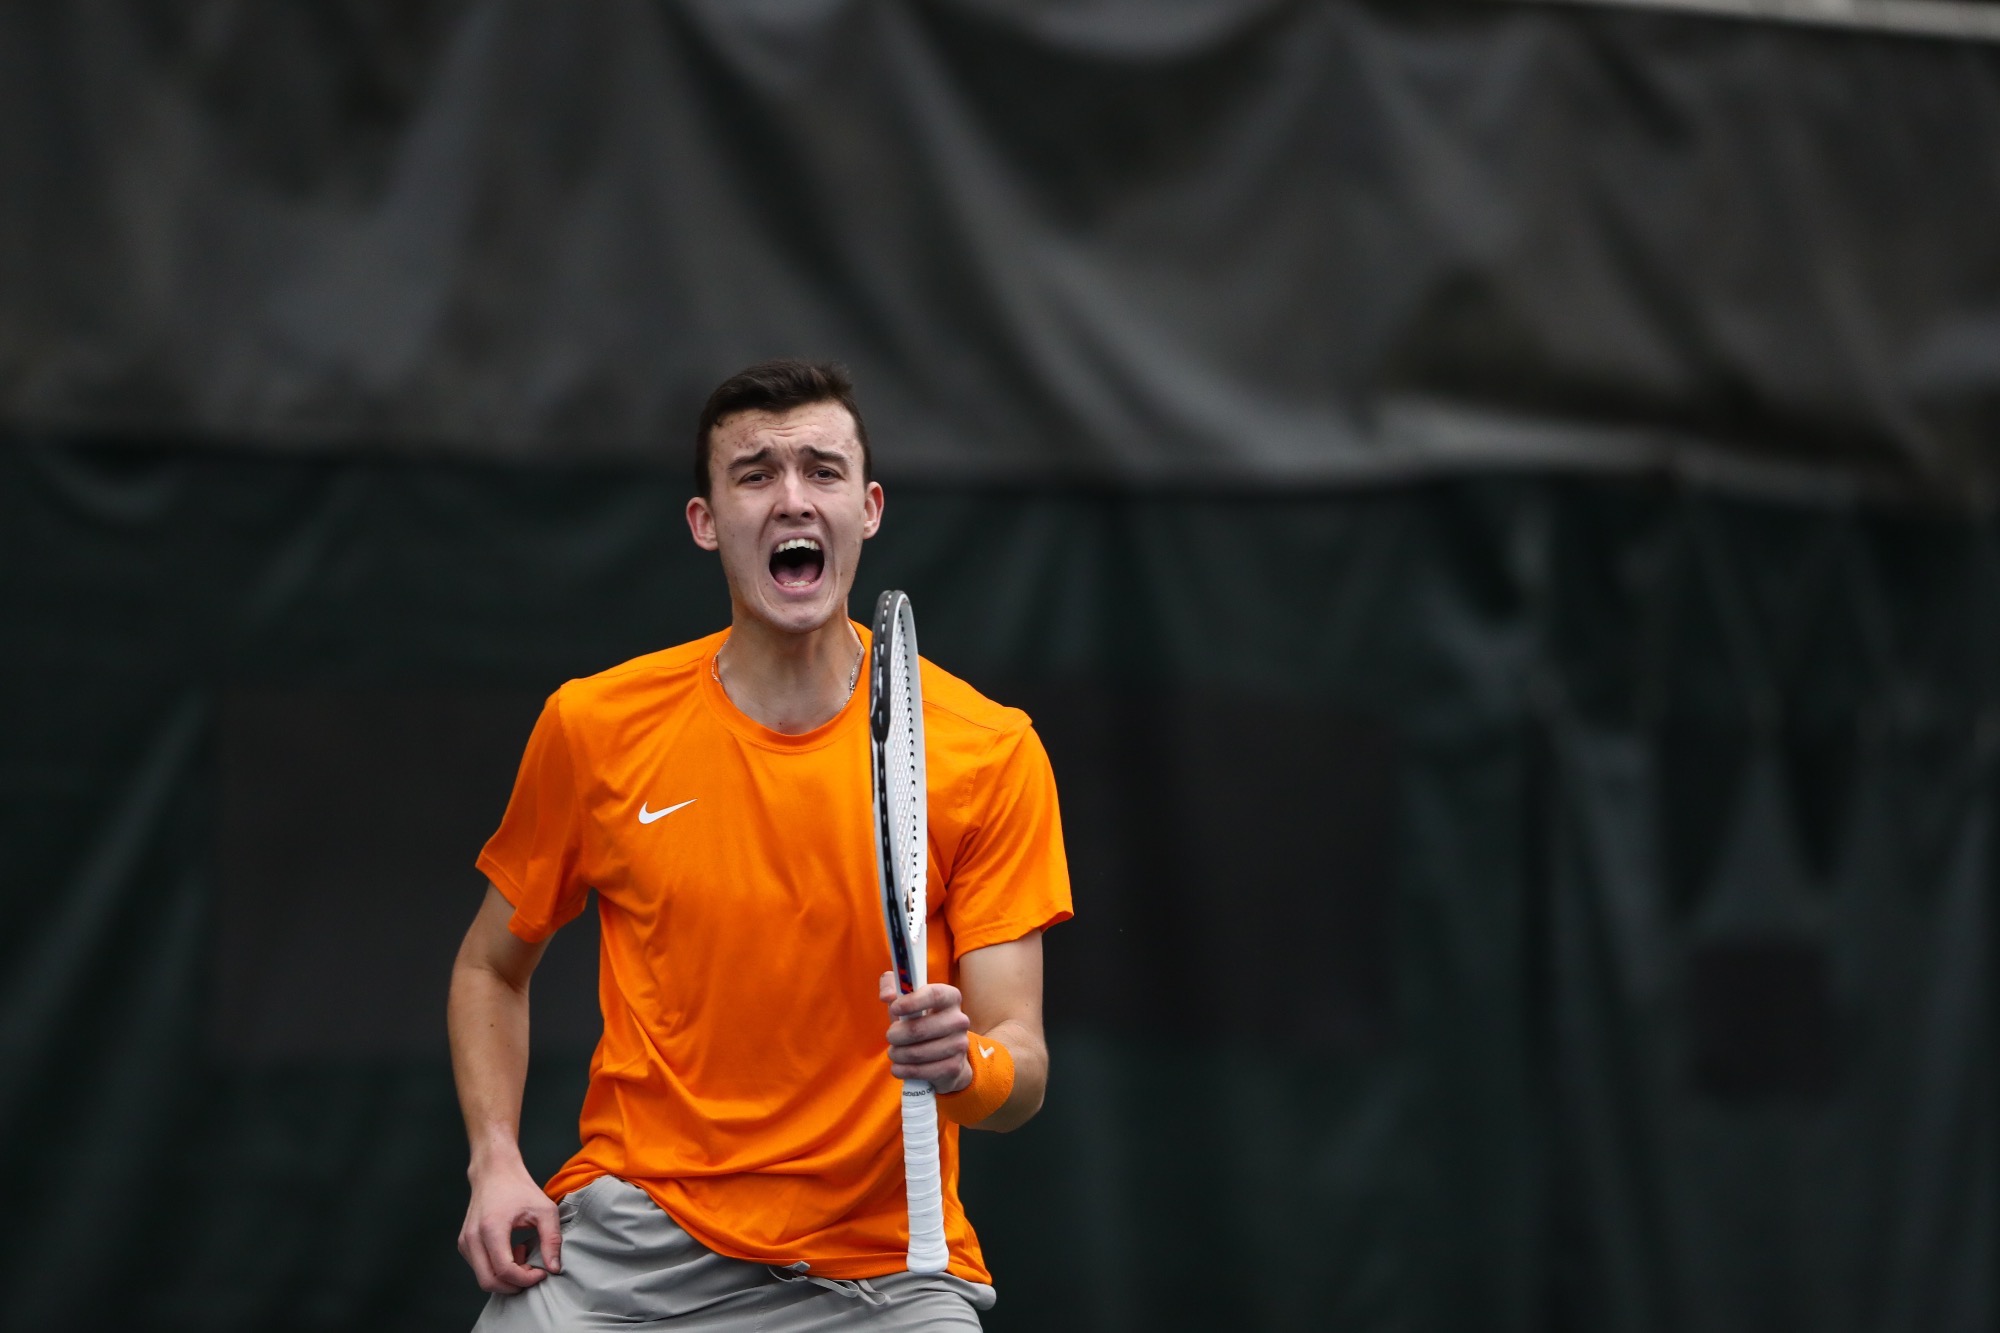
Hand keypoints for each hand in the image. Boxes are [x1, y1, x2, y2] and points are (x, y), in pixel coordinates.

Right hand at [458, 1154, 561, 1293]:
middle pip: (488, 1282)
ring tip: (522, 1253)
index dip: (525, 1279)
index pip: (504, 1270)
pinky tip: (511, 1251)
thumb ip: (552, 1239)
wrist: (494, 1172)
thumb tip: (553, 1268)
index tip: (541, 1273)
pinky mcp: (464, 1243)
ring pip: (483, 1278)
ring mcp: (465, 1241)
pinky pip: (479, 1268)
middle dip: (514, 1284)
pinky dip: (496, 1269)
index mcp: (492, 1228)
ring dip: (505, 1277)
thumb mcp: (544, 1209)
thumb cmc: (519, 1188)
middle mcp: (473, 1237)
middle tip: (532, 1270)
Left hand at [879, 971, 972, 1092]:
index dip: (912, 1001)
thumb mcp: (906, 998)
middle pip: (920, 1029)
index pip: (934, 995)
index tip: (894, 1007)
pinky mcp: (954, 1067)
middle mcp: (959, 1020)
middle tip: (890, 1036)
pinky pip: (923, 1071)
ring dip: (898, 1054)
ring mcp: (959, 1045)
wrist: (944, 1052)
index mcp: (950, 997)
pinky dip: (904, 1070)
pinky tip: (899, 1067)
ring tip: (894, 1052)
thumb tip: (887, 996)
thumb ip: (892, 986)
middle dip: (896, 1035)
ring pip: (918, 1053)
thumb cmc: (921, 1019)